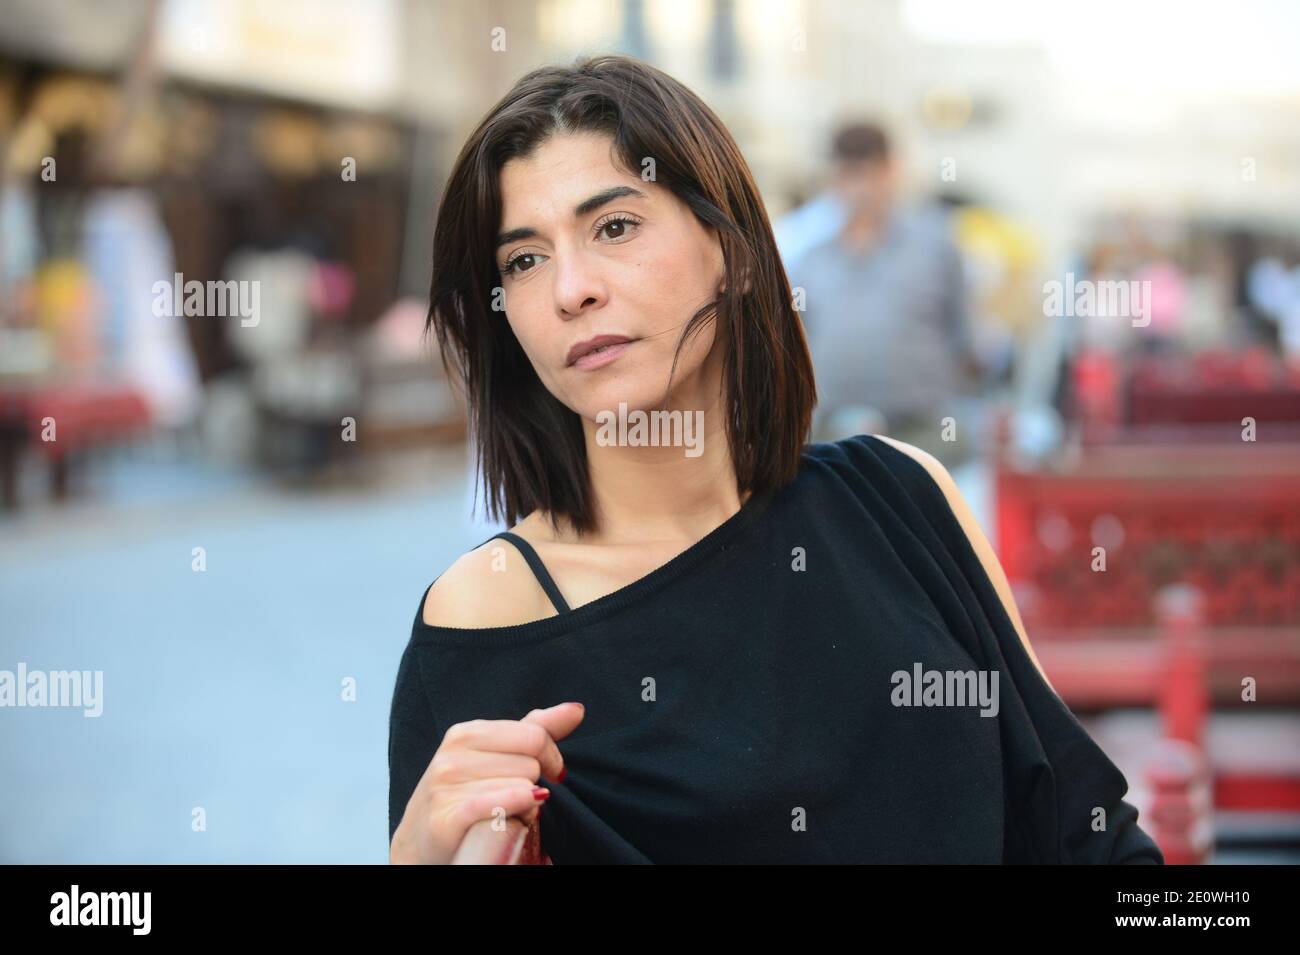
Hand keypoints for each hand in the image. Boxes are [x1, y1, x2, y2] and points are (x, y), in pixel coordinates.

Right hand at [389, 701, 584, 863]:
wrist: (422, 844)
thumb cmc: (464, 797)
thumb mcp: (497, 758)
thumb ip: (536, 731)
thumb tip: (576, 710)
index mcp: (465, 733)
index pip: (535, 734)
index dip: (551, 759)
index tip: (548, 776)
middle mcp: (451, 755)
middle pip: (531, 763)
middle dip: (534, 785)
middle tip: (516, 800)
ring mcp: (445, 786)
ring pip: (522, 786)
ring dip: (524, 806)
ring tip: (504, 814)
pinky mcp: (445, 818)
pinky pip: (500, 805)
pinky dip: (515, 810)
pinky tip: (509, 819)